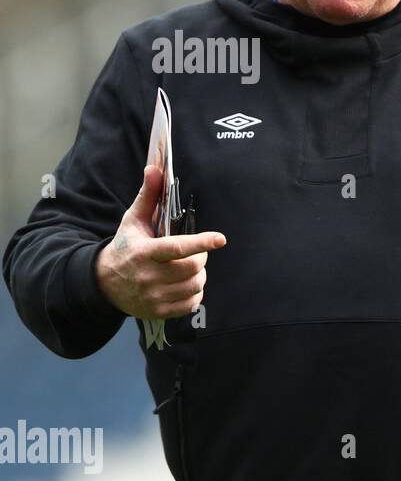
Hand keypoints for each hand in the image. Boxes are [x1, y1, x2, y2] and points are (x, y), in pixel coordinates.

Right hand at [94, 165, 226, 319]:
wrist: (102, 283)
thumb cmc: (124, 247)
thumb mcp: (132, 221)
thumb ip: (148, 196)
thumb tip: (155, 168)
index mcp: (144, 252)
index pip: (177, 248)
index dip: (201, 243)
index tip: (220, 239)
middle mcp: (148, 276)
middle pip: (193, 268)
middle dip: (201, 258)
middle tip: (195, 253)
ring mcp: (153, 296)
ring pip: (195, 285)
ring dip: (199, 275)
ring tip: (189, 268)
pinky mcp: (158, 311)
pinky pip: (191, 304)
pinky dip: (194, 293)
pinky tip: (185, 284)